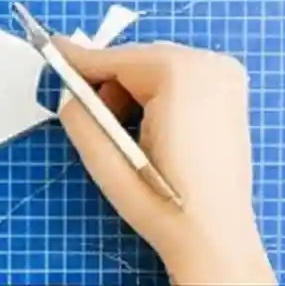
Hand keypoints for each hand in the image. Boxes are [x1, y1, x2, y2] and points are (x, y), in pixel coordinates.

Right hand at [56, 39, 275, 284]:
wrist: (216, 236)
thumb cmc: (166, 204)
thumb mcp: (108, 161)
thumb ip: (81, 118)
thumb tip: (68, 92)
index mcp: (181, 74)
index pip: (118, 58)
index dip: (81, 60)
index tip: (53, 49)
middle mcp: (210, 63)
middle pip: (138, 60)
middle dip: (110, 83)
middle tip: (90, 115)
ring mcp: (226, 75)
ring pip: (157, 68)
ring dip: (132, 92)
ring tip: (125, 134)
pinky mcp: (231, 90)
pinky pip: (179, 78)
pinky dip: (157, 95)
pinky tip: (151, 129)